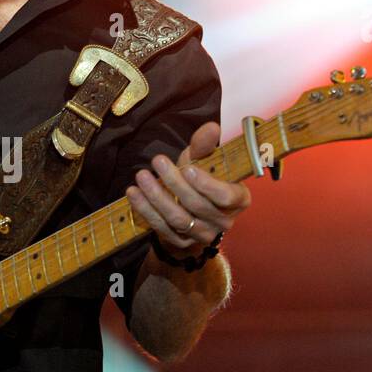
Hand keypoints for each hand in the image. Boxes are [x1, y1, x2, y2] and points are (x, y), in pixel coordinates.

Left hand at [126, 121, 250, 255]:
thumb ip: (206, 145)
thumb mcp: (204, 159)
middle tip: (157, 161)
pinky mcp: (182, 243)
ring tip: (141, 176)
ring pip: (178, 218)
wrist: (189, 209)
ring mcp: (203, 234)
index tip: (187, 168)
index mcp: (238, 199)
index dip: (207, 185)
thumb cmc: (200, 177)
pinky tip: (134, 193)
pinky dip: (146, 210)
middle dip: (174, 182)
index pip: (226, 196)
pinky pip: (162, 227)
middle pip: (197, 205)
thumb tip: (211, 127)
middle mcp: (224, 221)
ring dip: (156, 197)